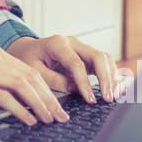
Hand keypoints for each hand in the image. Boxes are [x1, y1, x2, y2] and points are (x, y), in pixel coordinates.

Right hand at [0, 45, 67, 125]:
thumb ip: (1, 83)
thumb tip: (29, 102)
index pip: (30, 71)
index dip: (48, 90)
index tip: (59, 107)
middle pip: (30, 77)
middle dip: (50, 99)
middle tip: (61, 117)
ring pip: (22, 85)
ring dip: (40, 105)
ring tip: (50, 120)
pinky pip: (4, 97)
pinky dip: (21, 110)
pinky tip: (29, 120)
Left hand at [6, 35, 127, 104]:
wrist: (26, 49)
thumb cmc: (28, 59)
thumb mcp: (34, 71)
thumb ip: (55, 80)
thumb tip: (77, 90)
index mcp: (58, 44)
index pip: (77, 64)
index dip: (85, 83)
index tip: (91, 100)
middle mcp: (73, 42)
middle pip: (98, 56)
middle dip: (106, 78)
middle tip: (109, 98)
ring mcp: (81, 47)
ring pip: (104, 58)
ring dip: (112, 76)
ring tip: (115, 96)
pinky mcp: (86, 54)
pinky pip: (103, 62)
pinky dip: (111, 74)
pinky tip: (115, 89)